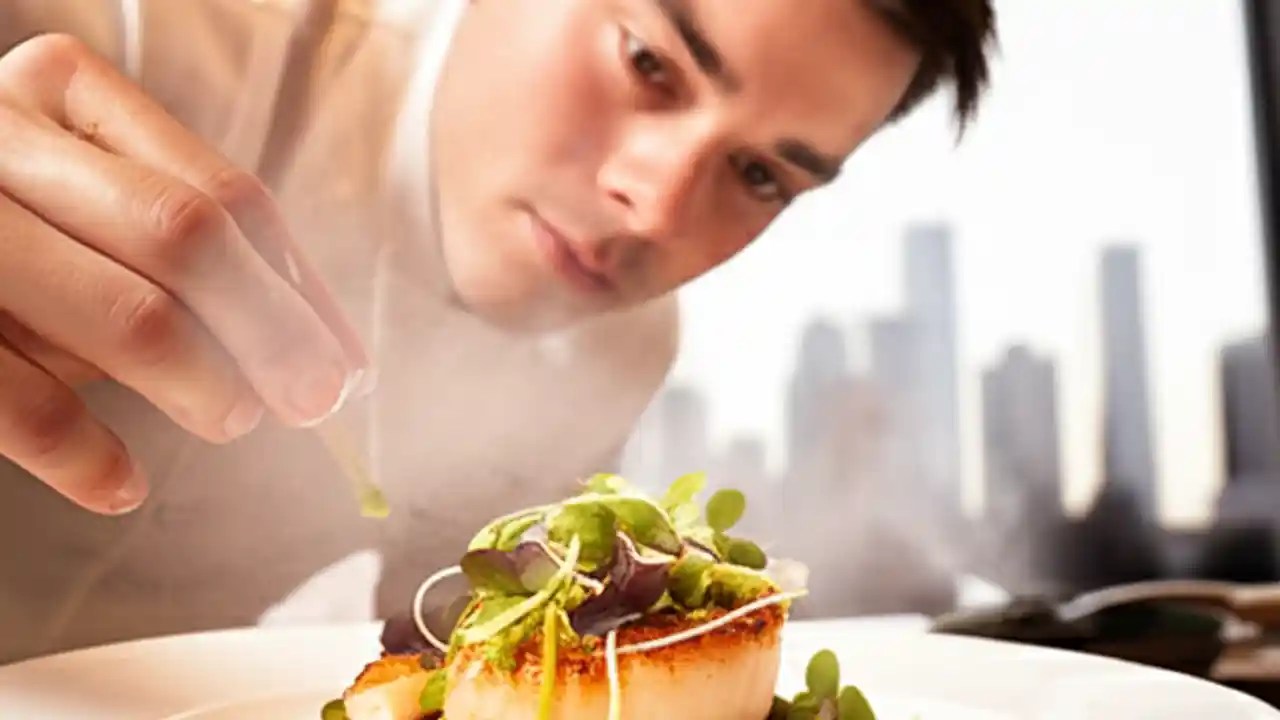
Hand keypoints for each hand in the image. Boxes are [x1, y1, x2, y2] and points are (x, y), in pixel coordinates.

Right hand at [0, 34, 369, 514]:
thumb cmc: (21, 234)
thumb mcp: (96, 213)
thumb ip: (196, 258)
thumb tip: (331, 360)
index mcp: (65, 93)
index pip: (221, 196)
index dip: (298, 289)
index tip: (343, 365)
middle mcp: (0, 139)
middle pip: (186, 239)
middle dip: (272, 334)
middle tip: (309, 401)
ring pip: (132, 317)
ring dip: (206, 385)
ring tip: (231, 418)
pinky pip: (24, 405)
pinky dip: (87, 456)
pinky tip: (123, 484)